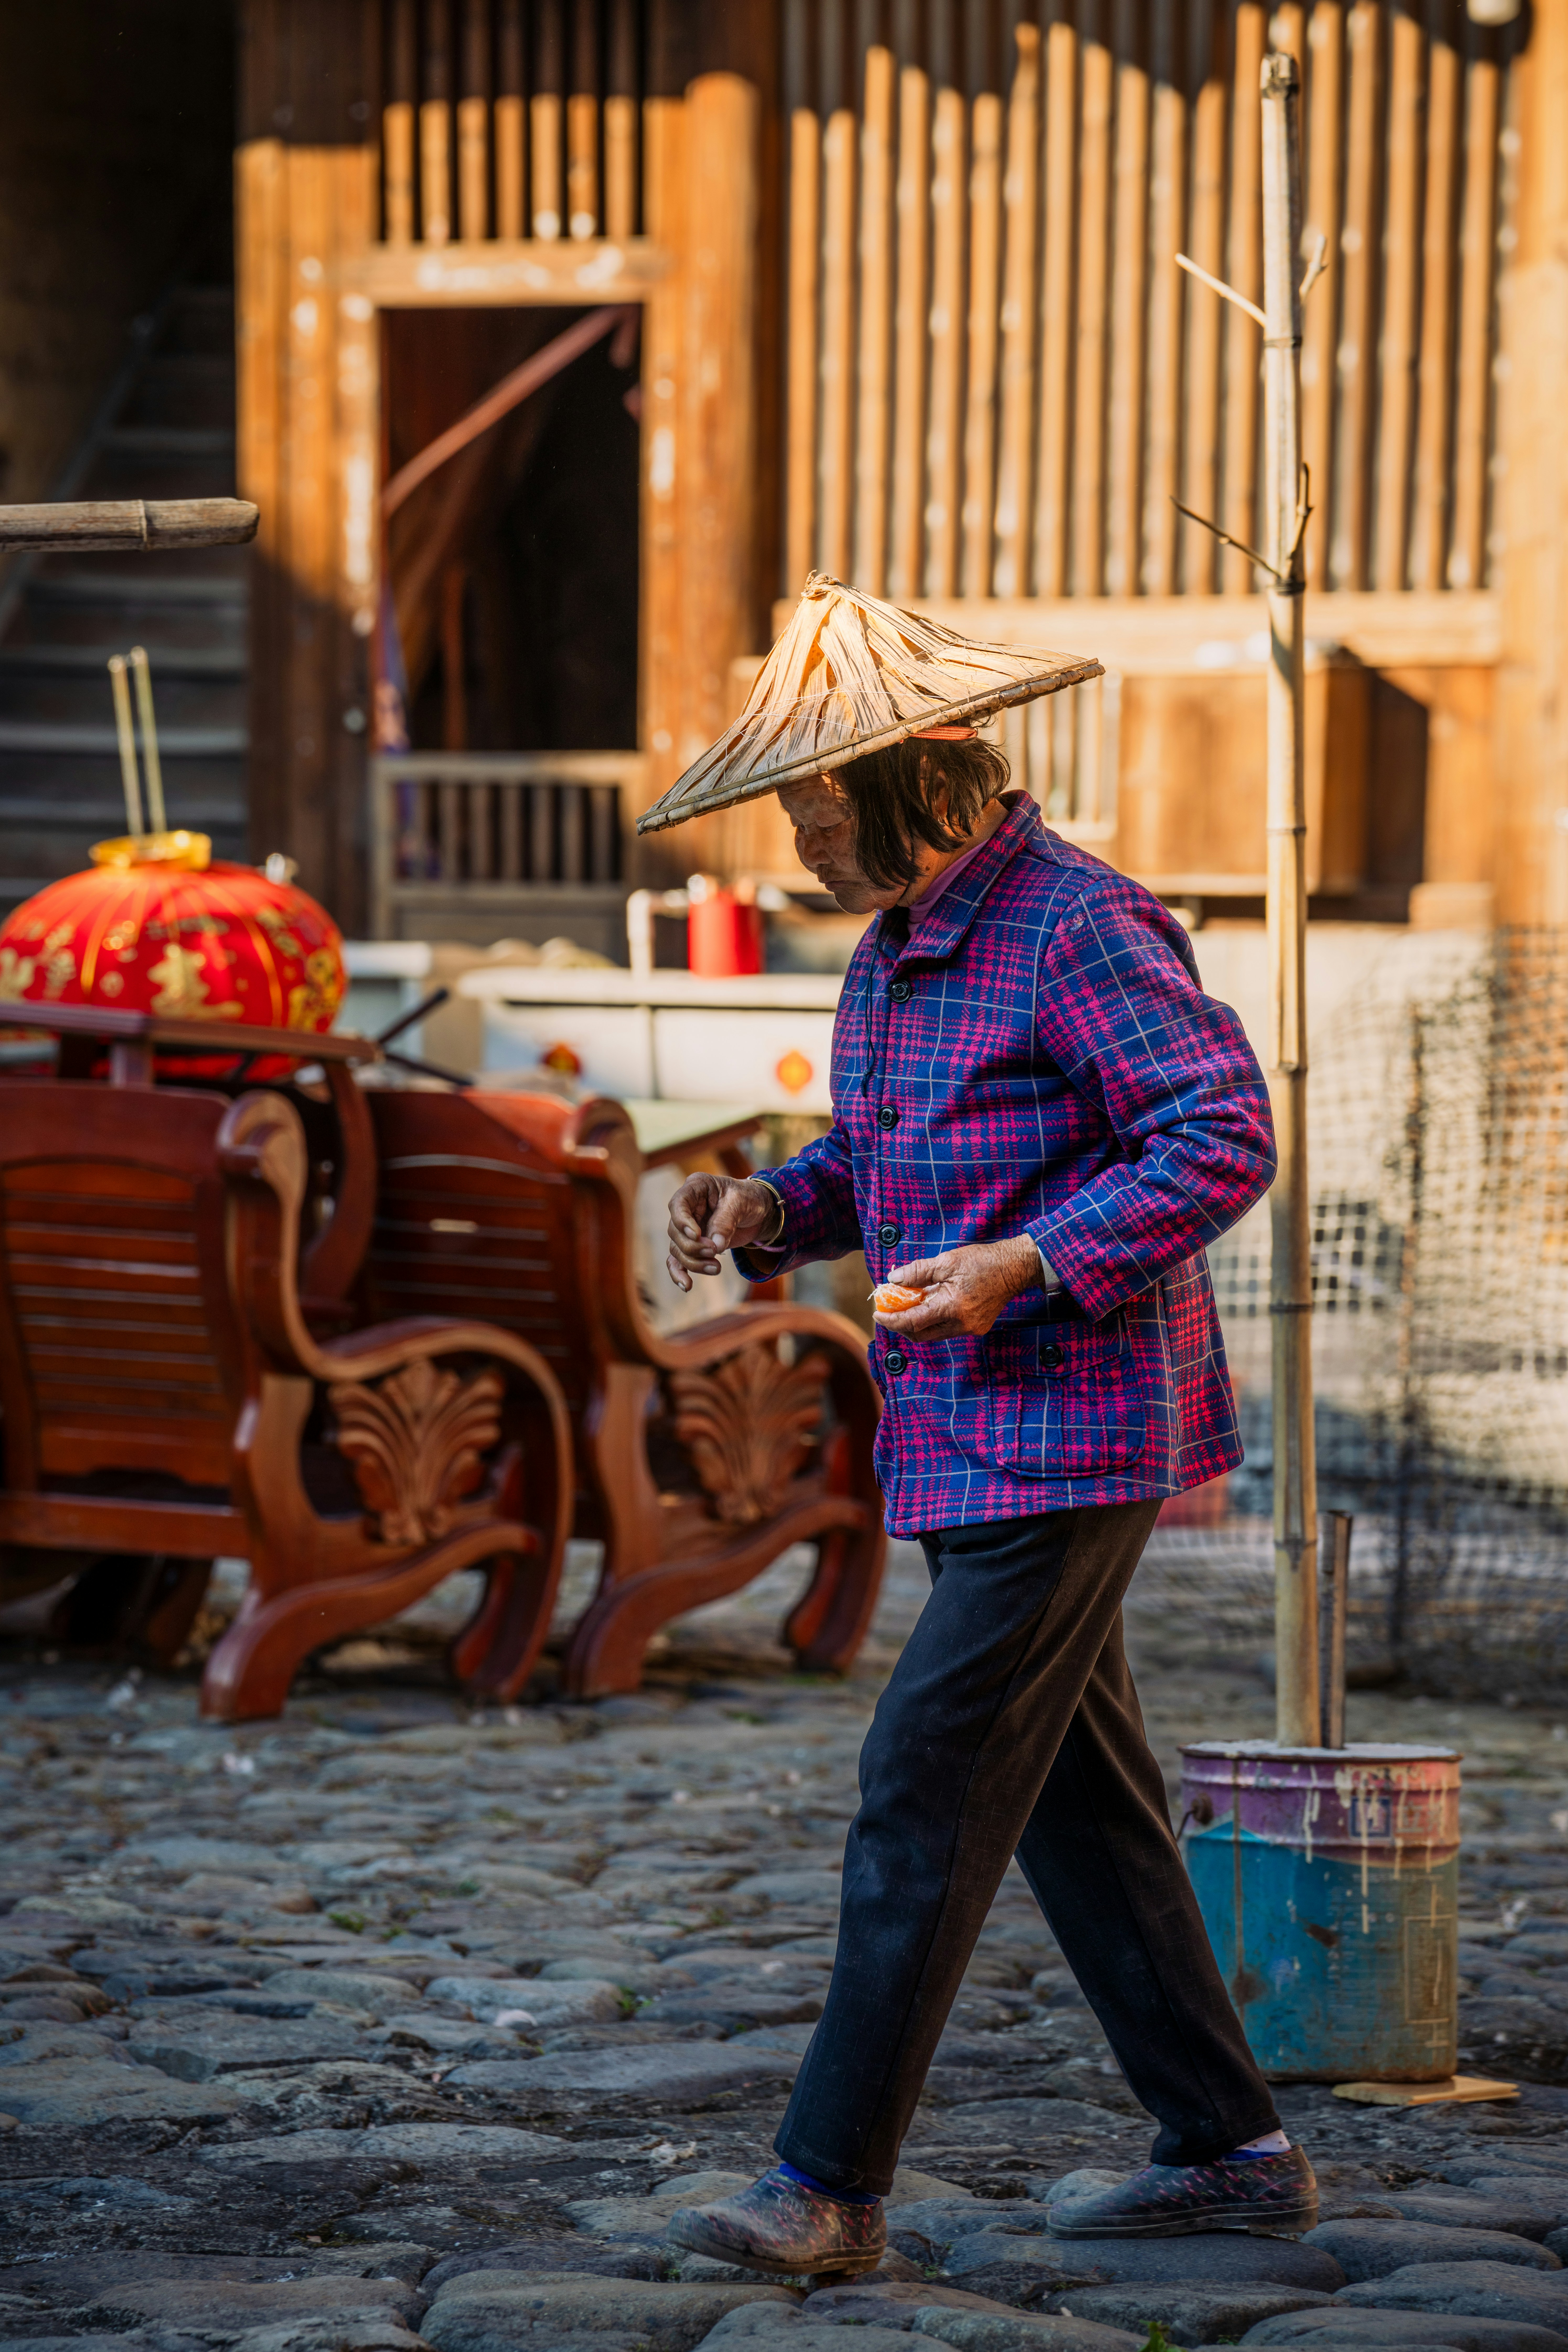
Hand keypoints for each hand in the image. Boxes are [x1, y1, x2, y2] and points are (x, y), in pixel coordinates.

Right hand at [666, 1173, 779, 1292]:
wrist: (759, 1211)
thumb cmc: (749, 1198)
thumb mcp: (741, 1203)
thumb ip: (726, 1222)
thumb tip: (715, 1247)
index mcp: (696, 1188)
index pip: (678, 1205)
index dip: (683, 1222)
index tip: (697, 1235)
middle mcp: (687, 1208)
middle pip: (675, 1231)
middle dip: (693, 1246)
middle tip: (715, 1252)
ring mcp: (688, 1228)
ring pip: (678, 1249)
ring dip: (694, 1262)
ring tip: (716, 1268)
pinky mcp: (693, 1245)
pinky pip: (679, 1260)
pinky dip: (681, 1273)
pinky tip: (687, 1286)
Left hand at [875, 1236, 1044, 1342]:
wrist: (1014, 1267)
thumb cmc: (983, 1261)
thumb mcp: (946, 1261)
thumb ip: (917, 1272)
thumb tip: (893, 1280)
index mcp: (953, 1307)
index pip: (914, 1322)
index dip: (892, 1321)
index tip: (877, 1314)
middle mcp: (962, 1324)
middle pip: (921, 1334)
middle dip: (901, 1325)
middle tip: (888, 1311)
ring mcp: (971, 1328)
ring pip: (934, 1333)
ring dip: (917, 1322)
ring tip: (907, 1304)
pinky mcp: (976, 1327)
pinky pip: (947, 1329)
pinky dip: (933, 1320)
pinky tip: (929, 1304)